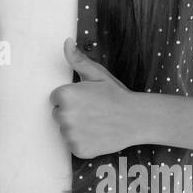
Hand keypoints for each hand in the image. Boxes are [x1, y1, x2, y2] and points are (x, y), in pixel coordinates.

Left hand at [50, 38, 149, 158]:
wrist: (137, 119)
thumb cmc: (116, 95)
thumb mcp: (96, 74)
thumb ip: (77, 59)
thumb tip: (66, 42)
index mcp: (64, 95)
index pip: (55, 99)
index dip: (71, 99)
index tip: (87, 100)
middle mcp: (63, 116)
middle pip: (58, 115)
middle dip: (71, 113)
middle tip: (93, 111)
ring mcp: (70, 135)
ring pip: (65, 131)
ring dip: (76, 129)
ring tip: (96, 123)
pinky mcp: (77, 150)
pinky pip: (73, 145)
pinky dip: (83, 143)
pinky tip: (97, 135)